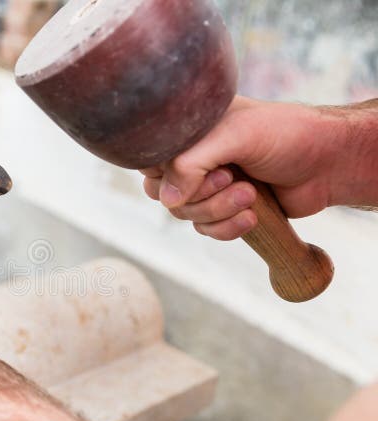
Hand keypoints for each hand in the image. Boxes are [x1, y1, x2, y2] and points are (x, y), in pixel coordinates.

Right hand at [140, 96, 351, 239]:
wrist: (330, 164)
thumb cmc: (286, 135)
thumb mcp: (234, 136)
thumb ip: (191, 163)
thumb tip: (168, 200)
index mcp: (190, 131)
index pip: (150, 158)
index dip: (165, 172)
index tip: (200, 168)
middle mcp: (195, 157)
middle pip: (163, 192)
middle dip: (199, 194)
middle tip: (231, 178)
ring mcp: (208, 185)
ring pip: (185, 214)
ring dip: (218, 210)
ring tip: (251, 195)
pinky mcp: (224, 210)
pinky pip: (206, 230)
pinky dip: (227, 228)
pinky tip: (252, 216)